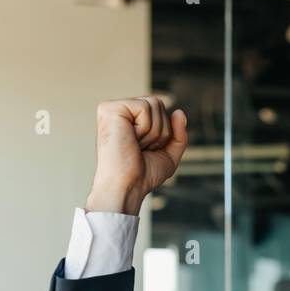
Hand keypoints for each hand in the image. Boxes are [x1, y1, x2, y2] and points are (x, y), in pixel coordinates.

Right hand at [85, 97, 187, 214]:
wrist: (128, 187)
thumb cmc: (143, 175)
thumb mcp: (168, 155)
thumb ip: (178, 135)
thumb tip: (180, 112)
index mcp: (130, 120)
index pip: (160, 109)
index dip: (164, 132)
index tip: (146, 150)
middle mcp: (119, 111)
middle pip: (158, 103)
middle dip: (160, 130)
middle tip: (141, 148)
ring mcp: (112, 108)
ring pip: (154, 103)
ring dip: (153, 132)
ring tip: (135, 145)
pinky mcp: (109, 108)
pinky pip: (144, 107)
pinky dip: (145, 128)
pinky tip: (130, 140)